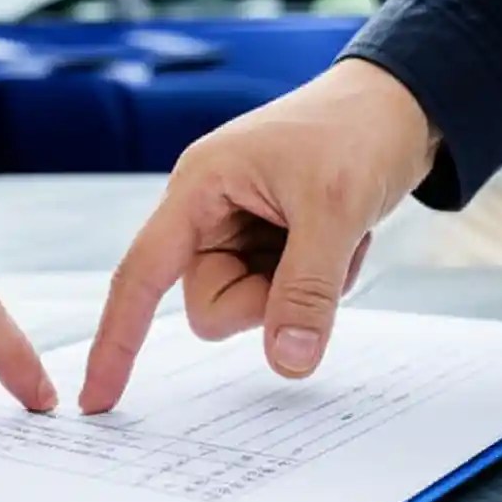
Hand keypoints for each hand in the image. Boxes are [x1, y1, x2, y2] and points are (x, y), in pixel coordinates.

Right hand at [80, 59, 439, 413]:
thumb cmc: (358, 129)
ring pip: (252, 306)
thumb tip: (287, 363)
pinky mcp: (273, 242)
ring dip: (304, 287)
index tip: (97, 400)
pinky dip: (321, 279)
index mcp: (199, 187)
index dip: (116, 339)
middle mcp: (210, 211)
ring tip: (340, 234)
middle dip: (268, 298)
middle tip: (321, 253)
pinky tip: (346, 235)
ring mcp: (242, 229)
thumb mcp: (335, 210)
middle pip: (210, 304)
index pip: (140, 274)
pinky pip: (284, 295)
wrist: (405, 102)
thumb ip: (306, 290)